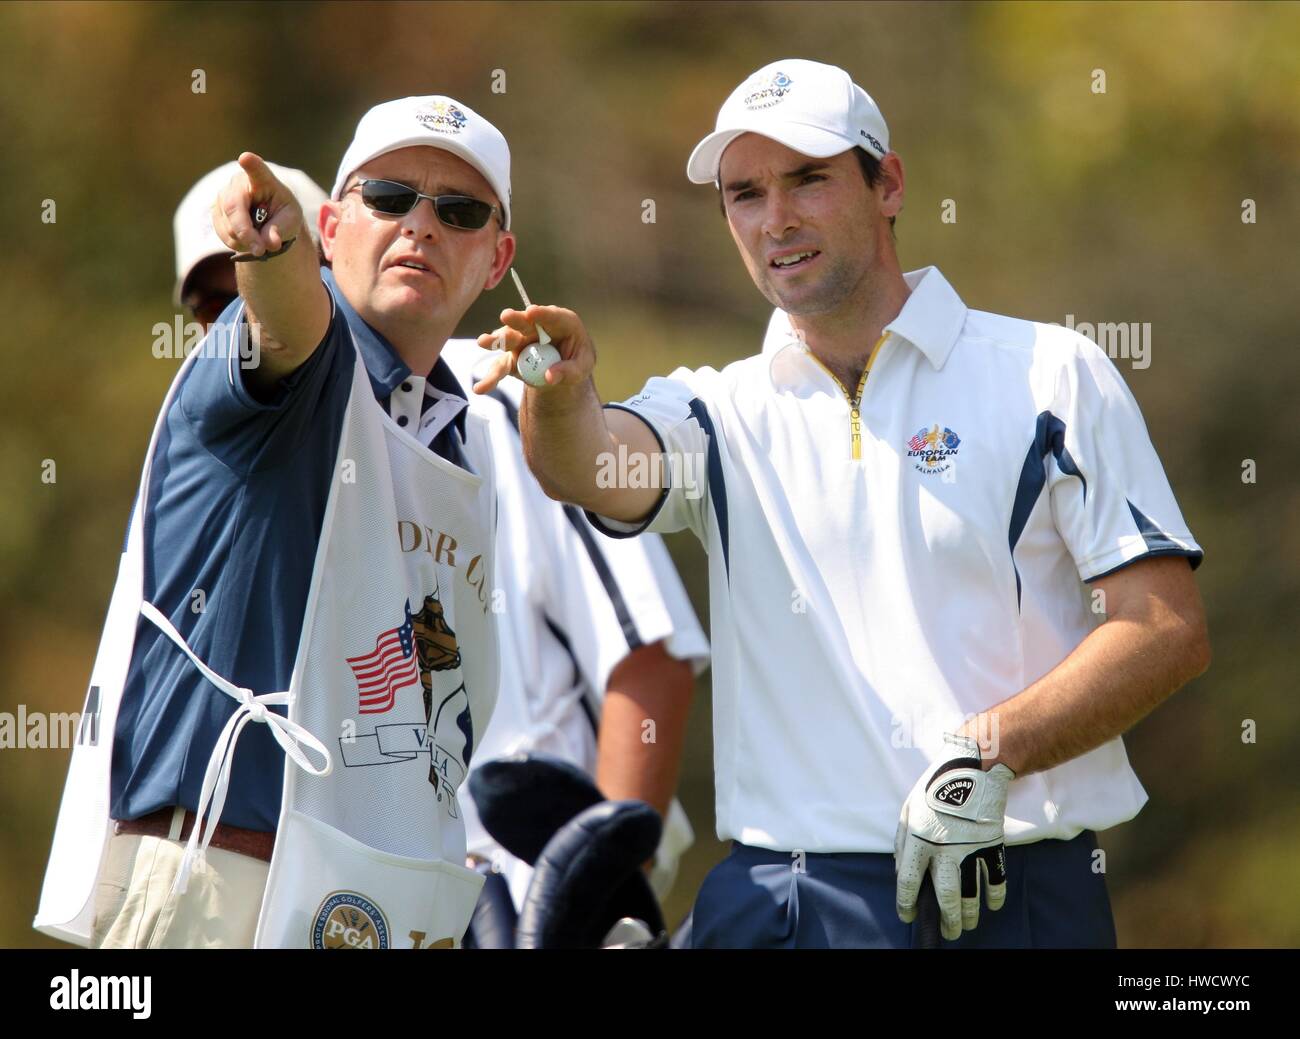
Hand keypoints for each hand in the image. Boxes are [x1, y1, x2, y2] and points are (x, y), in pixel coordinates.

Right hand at [210, 152, 303, 258]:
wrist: (269, 220)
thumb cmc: (283, 214)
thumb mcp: (291, 220)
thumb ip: (280, 230)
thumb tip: (269, 243)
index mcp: (263, 179)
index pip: (257, 170)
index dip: (251, 164)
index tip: (245, 158)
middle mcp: (238, 183)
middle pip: (233, 207)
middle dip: (246, 232)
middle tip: (260, 250)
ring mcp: (223, 196)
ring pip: (228, 225)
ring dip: (245, 241)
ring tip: (260, 240)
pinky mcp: (215, 211)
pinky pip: (223, 234)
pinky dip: (237, 243)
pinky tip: (247, 240)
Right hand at [473, 304, 595, 393]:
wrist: (563, 370)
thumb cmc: (577, 360)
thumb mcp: (583, 366)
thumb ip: (570, 371)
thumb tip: (549, 376)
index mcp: (561, 322)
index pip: (552, 316)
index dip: (542, 313)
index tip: (531, 312)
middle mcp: (537, 327)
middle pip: (524, 323)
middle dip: (515, 319)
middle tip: (506, 315)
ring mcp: (521, 341)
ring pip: (506, 340)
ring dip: (495, 341)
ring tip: (483, 342)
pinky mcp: (511, 359)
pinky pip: (500, 368)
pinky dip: (491, 378)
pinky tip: (481, 388)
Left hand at [894, 733, 1014, 940]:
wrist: (972, 769)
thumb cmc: (934, 787)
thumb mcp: (907, 808)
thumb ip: (902, 840)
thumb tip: (901, 869)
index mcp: (917, 838)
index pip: (907, 880)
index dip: (906, 903)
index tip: (908, 916)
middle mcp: (943, 848)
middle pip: (945, 896)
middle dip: (947, 920)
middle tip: (948, 933)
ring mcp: (970, 848)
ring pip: (971, 893)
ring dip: (969, 915)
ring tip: (966, 925)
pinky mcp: (992, 844)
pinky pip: (996, 878)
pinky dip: (996, 896)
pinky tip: (992, 905)